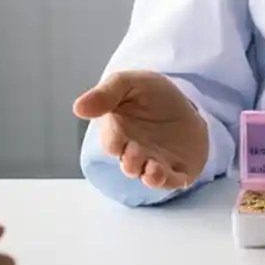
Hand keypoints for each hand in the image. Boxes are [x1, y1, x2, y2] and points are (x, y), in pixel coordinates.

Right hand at [73, 70, 208, 189]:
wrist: (185, 101)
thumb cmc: (150, 94)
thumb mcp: (129, 83)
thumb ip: (106, 93)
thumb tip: (78, 108)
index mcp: (119, 133)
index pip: (112, 143)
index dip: (114, 142)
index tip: (117, 141)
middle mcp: (136, 152)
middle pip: (129, 163)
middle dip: (132, 160)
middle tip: (135, 151)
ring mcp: (157, 162)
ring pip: (150, 176)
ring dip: (150, 175)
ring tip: (153, 169)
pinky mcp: (178, 169)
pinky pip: (174, 180)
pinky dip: (171, 181)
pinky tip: (170, 175)